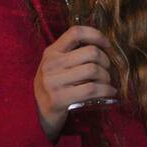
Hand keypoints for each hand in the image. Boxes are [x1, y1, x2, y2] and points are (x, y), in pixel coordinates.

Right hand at [34, 25, 116, 141]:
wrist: (37, 113)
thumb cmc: (52, 87)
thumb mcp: (55, 66)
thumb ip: (71, 54)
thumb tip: (101, 47)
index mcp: (51, 52)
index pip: (76, 32)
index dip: (96, 35)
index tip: (107, 45)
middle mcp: (51, 63)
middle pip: (91, 52)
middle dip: (106, 61)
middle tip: (107, 69)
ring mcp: (54, 81)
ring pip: (93, 70)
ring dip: (106, 77)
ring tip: (107, 83)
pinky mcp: (60, 98)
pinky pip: (91, 89)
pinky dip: (106, 90)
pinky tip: (110, 92)